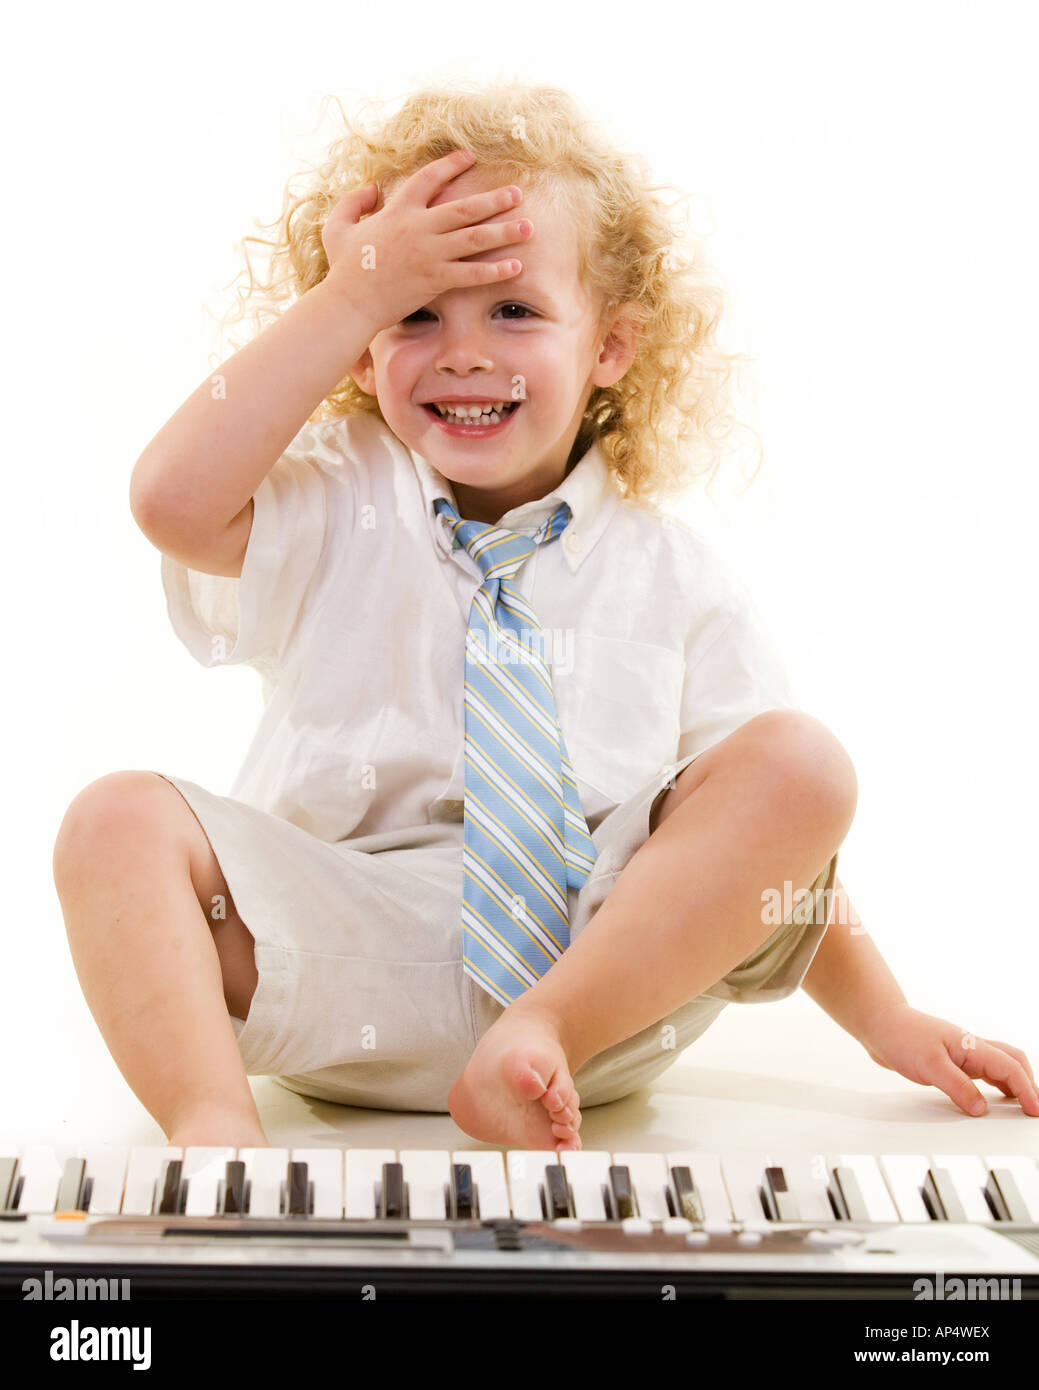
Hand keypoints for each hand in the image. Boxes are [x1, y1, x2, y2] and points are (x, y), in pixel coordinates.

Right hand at [319, 149, 532, 334]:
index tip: (470, 158)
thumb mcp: (337, 227)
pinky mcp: (436, 280)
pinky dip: (495, 271)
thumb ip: (353, 202)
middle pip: (465, 208)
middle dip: (494, 199)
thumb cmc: (345, 268)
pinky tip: (516, 267)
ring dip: (504, 232)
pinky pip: (473, 274)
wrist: (350, 302)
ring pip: (475, 238)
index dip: (450, 165)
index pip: (429, 178)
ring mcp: (429, 254)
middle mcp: (418, 227)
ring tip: (529, 227)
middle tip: (518, 193)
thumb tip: (370, 188)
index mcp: (398, 210)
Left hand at [863, 1003, 1038, 1116]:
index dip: (1028, 1090)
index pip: (1010, 1068)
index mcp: (971, 1046)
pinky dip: (992, 1086)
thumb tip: (981, 1108)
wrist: (878, 1024)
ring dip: (1012, 1084)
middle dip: (1028, 1084)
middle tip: (1033, 1108)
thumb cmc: (901, 1036)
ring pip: (998, 1067)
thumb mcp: (930, 1065)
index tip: (1035, 1111)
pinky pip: (980, 1073)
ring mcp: (961, 1054)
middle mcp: (971, 1049)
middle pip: (1013, 1062)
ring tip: (1018, 1106)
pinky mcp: (950, 1062)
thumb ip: (957, 1086)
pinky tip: (986, 1098)